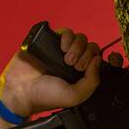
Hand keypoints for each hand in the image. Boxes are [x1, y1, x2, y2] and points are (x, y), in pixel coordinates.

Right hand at [0, 28, 123, 117]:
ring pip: (82, 39)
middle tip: (75, 67)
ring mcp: (64, 51)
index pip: (101, 62)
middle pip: (92, 48)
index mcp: (83, 76)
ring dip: (78, 47)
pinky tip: (62, 48)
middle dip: (87, 55)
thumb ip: (91, 82)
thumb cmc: (46, 96)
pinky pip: (67, 32)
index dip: (107, 59)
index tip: (102, 64)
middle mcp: (76, 62)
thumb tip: (98, 60)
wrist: (21, 90)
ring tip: (66, 59)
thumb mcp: (75, 96)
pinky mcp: (52, 42)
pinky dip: (68, 37)